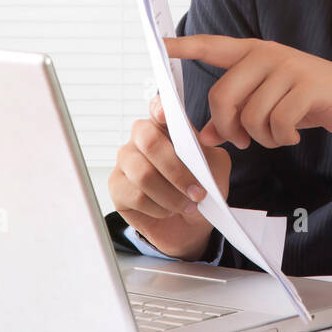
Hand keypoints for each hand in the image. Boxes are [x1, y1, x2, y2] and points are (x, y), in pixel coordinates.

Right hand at [107, 93, 230, 259]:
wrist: (191, 224)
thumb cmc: (200, 189)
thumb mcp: (214, 168)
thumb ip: (205, 153)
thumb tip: (194, 149)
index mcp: (166, 126)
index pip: (158, 108)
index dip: (159, 108)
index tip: (165, 113)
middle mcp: (141, 139)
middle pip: (149, 141)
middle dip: (176, 169)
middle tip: (198, 192)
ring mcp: (126, 162)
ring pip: (143, 174)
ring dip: (172, 195)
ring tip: (187, 205)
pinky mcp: (117, 187)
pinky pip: (136, 196)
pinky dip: (159, 208)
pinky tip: (168, 211)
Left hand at [163, 35, 331, 149]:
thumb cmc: (307, 100)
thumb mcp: (268, 105)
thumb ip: (234, 116)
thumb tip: (204, 136)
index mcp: (252, 54)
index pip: (211, 46)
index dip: (184, 45)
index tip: (158, 42)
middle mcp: (266, 54)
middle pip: (222, 96)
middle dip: (229, 128)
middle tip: (245, 141)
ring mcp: (287, 68)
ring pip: (250, 116)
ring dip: (261, 137)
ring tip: (277, 135)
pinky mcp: (306, 87)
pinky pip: (276, 123)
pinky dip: (282, 138)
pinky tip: (293, 134)